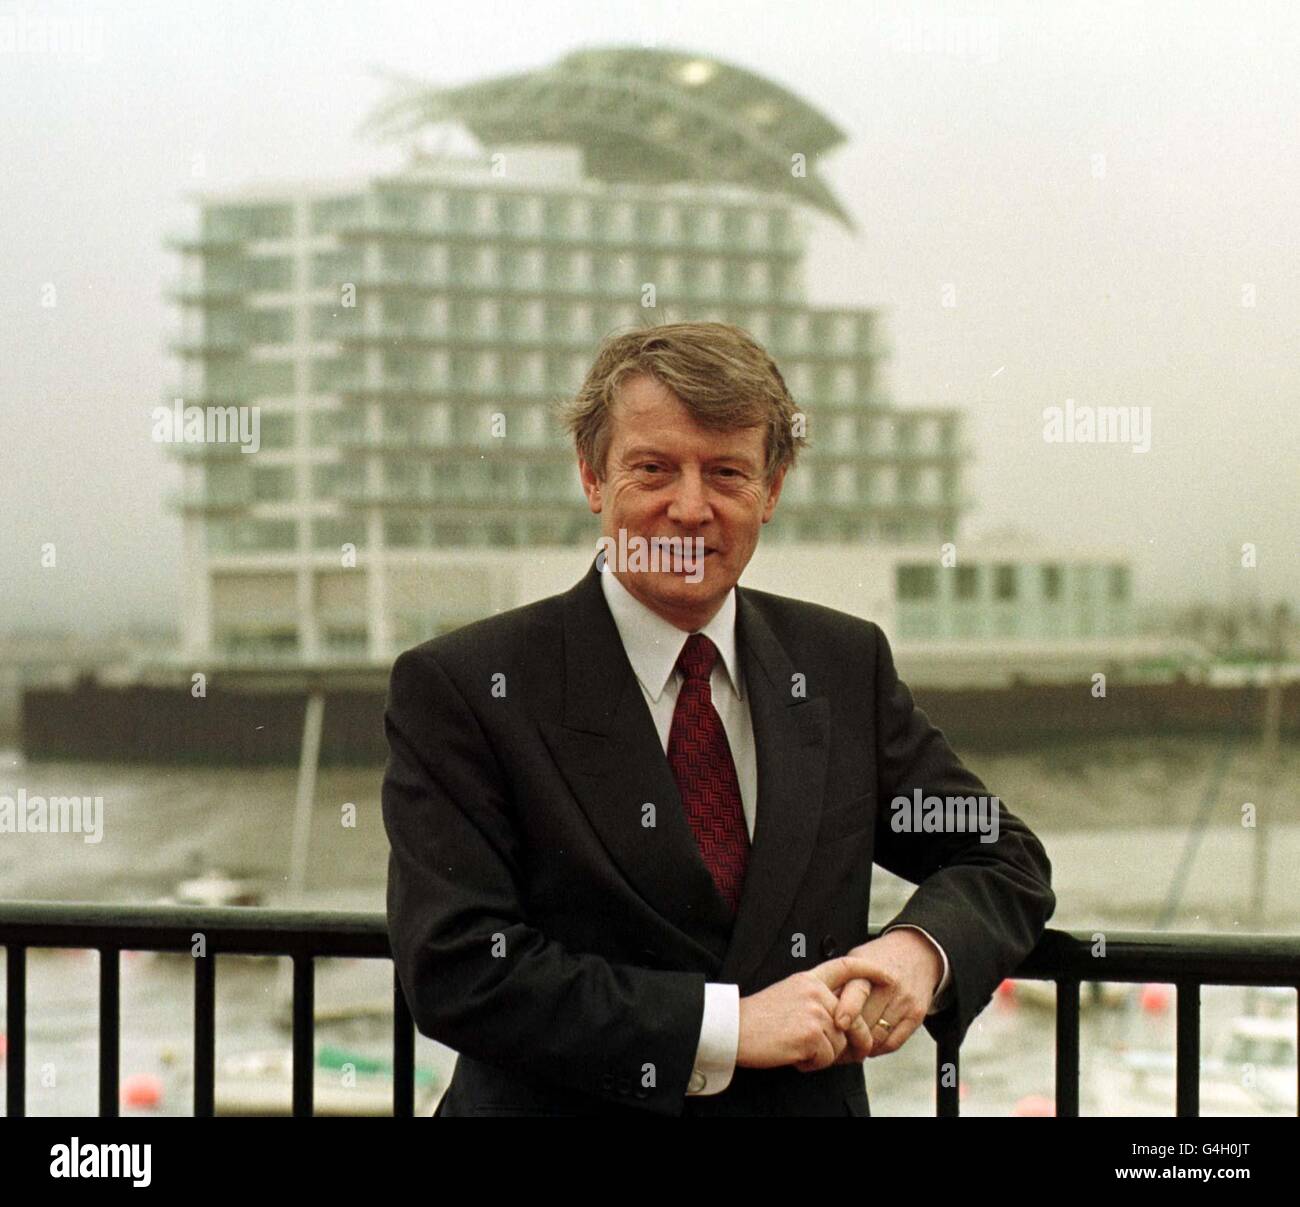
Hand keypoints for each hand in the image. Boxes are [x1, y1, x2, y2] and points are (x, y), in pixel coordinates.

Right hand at [736, 955, 889, 1072]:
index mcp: (809, 979)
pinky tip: (794, 1056)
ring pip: (840, 1044)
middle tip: (853, 1056)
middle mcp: (815, 991)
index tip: (886, 976)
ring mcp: (815, 1012)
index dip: (869, 969)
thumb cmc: (758, 1019)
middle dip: (857, 1043)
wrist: (734, 1030)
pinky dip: (812, 1064)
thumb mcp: (788, 996)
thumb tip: (842, 1024)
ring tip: (798, 1049)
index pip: (845, 967)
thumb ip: (815, 1001)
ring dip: (824, 1055)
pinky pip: (827, 1058)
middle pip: (854, 1021)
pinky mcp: (812, 1034)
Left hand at [829, 930, 943, 1063]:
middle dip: (847, 1035)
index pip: (858, 991)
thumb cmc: (881, 958)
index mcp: (870, 970)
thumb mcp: (858, 959)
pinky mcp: (916, 1016)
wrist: (918, 952)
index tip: (839, 1023)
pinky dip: (877, 1048)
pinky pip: (893, 1043)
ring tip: (847, 1045)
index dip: (848, 1009)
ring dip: (860, 1046)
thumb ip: (840, 981)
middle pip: (865, 1021)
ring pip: (877, 1036)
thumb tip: (816, 1005)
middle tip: (832, 1041)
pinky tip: (868, 1043)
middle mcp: (889, 986)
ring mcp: (904, 1002)